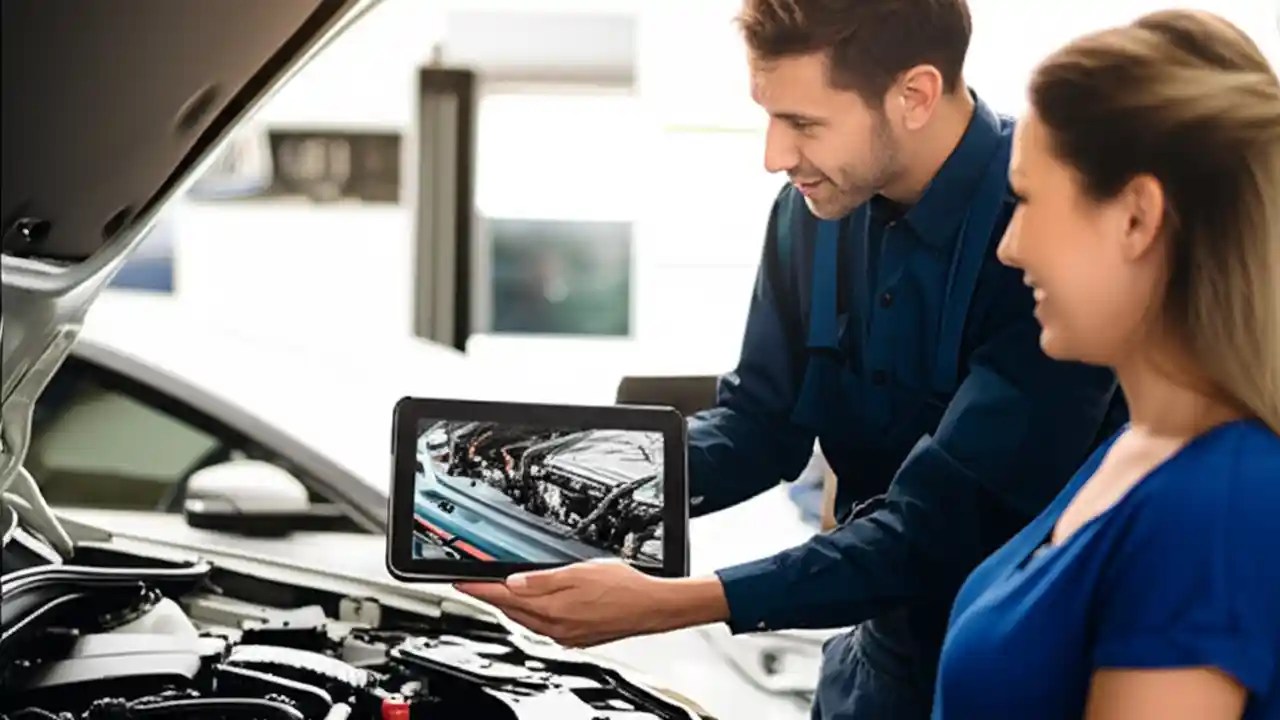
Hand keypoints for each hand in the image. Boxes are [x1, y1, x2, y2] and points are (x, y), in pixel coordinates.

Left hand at [454, 560, 728, 647]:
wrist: (651, 607)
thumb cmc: (623, 587)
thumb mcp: (579, 572)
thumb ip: (543, 579)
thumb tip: (513, 581)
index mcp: (552, 609)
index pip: (505, 598)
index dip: (479, 589)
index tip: (461, 582)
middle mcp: (556, 627)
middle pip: (513, 611)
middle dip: (493, 597)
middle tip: (476, 583)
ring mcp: (566, 635)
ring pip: (527, 620)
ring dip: (512, 606)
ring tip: (501, 591)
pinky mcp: (577, 638)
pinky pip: (545, 627)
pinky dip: (533, 615)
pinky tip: (536, 606)